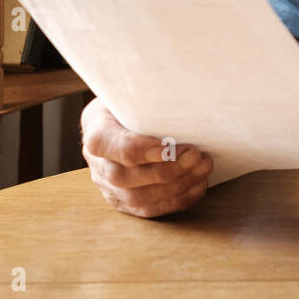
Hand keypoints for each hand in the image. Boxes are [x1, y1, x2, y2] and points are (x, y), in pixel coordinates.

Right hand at [80, 96, 213, 217]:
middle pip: (123, 177)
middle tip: (196, 156)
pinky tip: (198, 184)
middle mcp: (97, 161)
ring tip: (203, 168)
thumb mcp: (136, 89)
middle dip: (166, 170)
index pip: (105, 144)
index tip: (170, 146)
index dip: (138, 149)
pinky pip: (149, 209)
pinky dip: (177, 200)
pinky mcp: (125, 201)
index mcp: (95, 128)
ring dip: (176, 186)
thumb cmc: (138, 100)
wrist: (130, 116)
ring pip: (137, 198)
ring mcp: (109, 186)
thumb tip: (184, 93)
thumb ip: (148, 95)